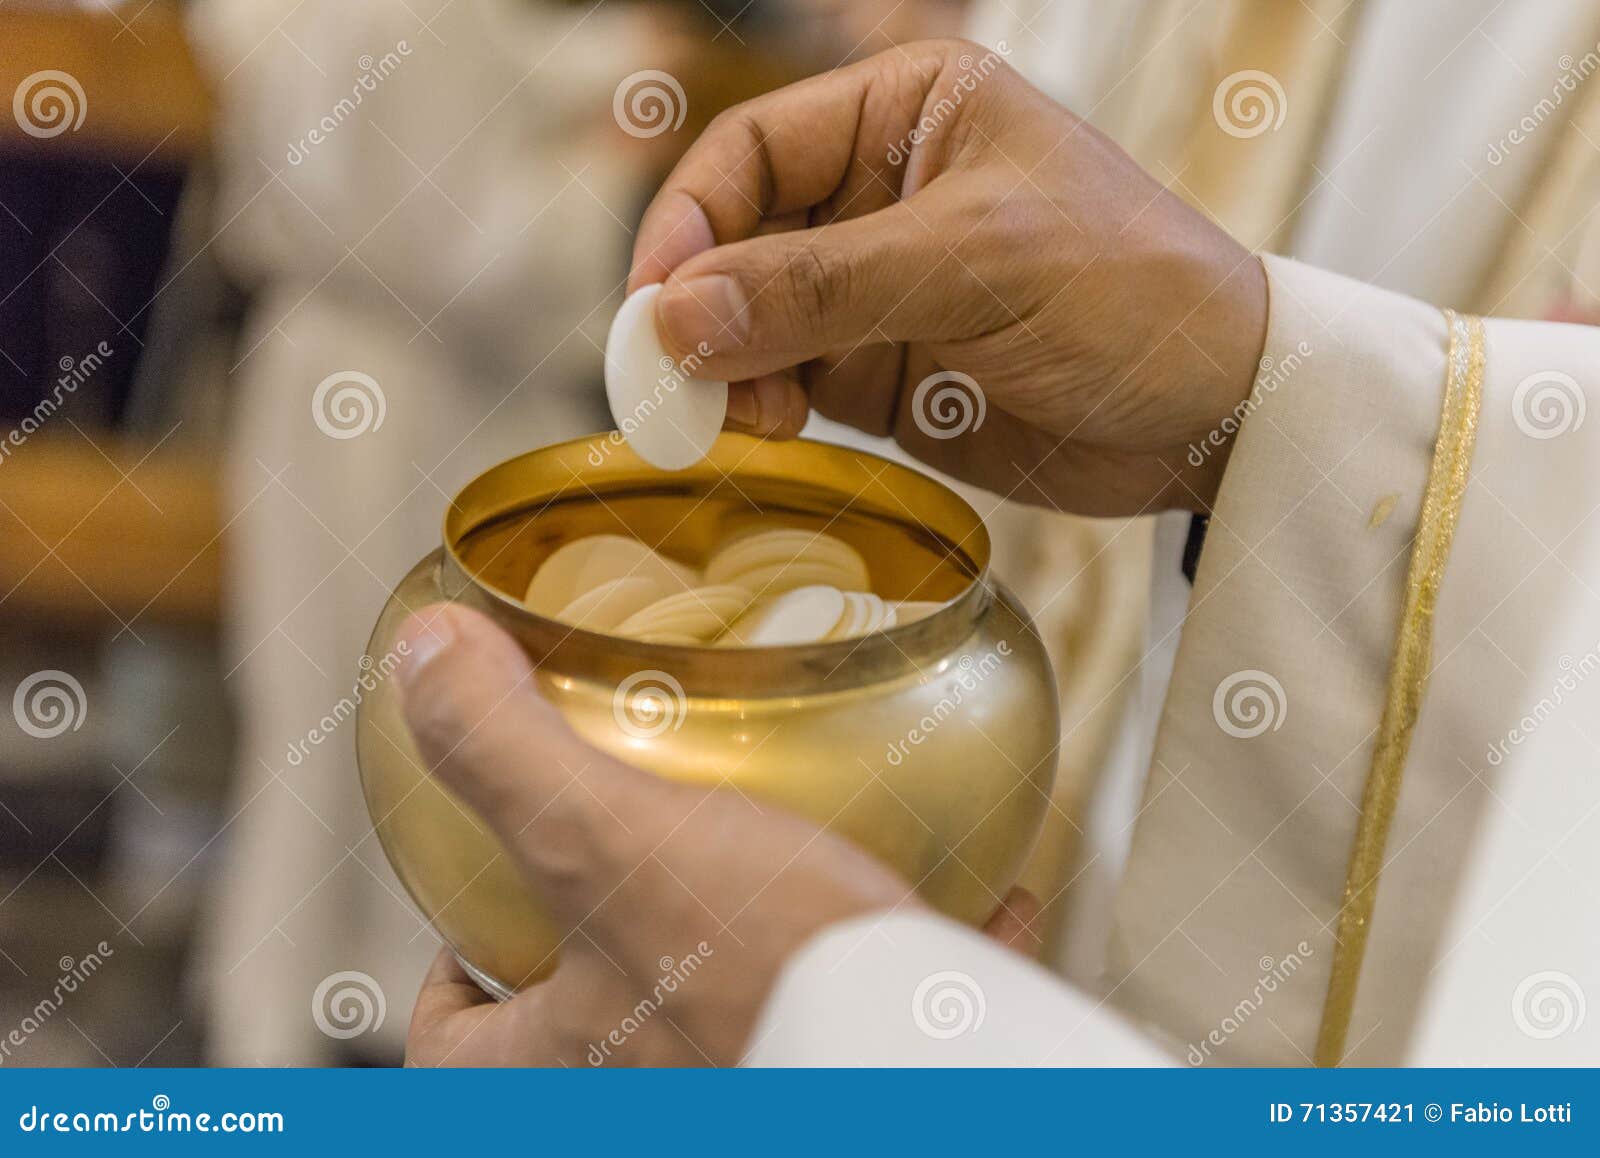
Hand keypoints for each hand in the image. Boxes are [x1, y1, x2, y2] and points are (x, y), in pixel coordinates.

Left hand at [396, 603, 1041, 1065]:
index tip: (481, 910)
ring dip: (758, 956)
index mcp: (553, 1075)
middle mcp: (648, 1099)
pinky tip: (966, 898)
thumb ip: (504, 751)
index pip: (451, 1048)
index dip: (449, 978)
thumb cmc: (766, 981)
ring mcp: (759, 1084)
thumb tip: (424, 650)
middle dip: (610, 953)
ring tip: (788, 873)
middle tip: (643, 867)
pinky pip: (876, 1025)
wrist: (934, 1063)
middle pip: (590, 1038)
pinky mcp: (862, 1072)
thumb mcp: (611, 840)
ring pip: (736, 1028)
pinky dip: (907, 969)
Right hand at [629, 39, 1267, 514]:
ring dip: (725, 371)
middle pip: (735, 240)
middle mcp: (877, 194)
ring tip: (745, 419)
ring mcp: (875, 289)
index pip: (752, 152)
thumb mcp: (978, 266)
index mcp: (905, 112)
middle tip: (679, 383)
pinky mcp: (881, 372)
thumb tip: (676, 318)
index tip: (658, 305)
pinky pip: (786, 384)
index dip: (689, 224)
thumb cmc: (1133, 294)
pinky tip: (773, 434)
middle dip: (701, 310)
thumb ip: (823, 287)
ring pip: (749, 322)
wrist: (1217, 413)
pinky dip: (760, 410)